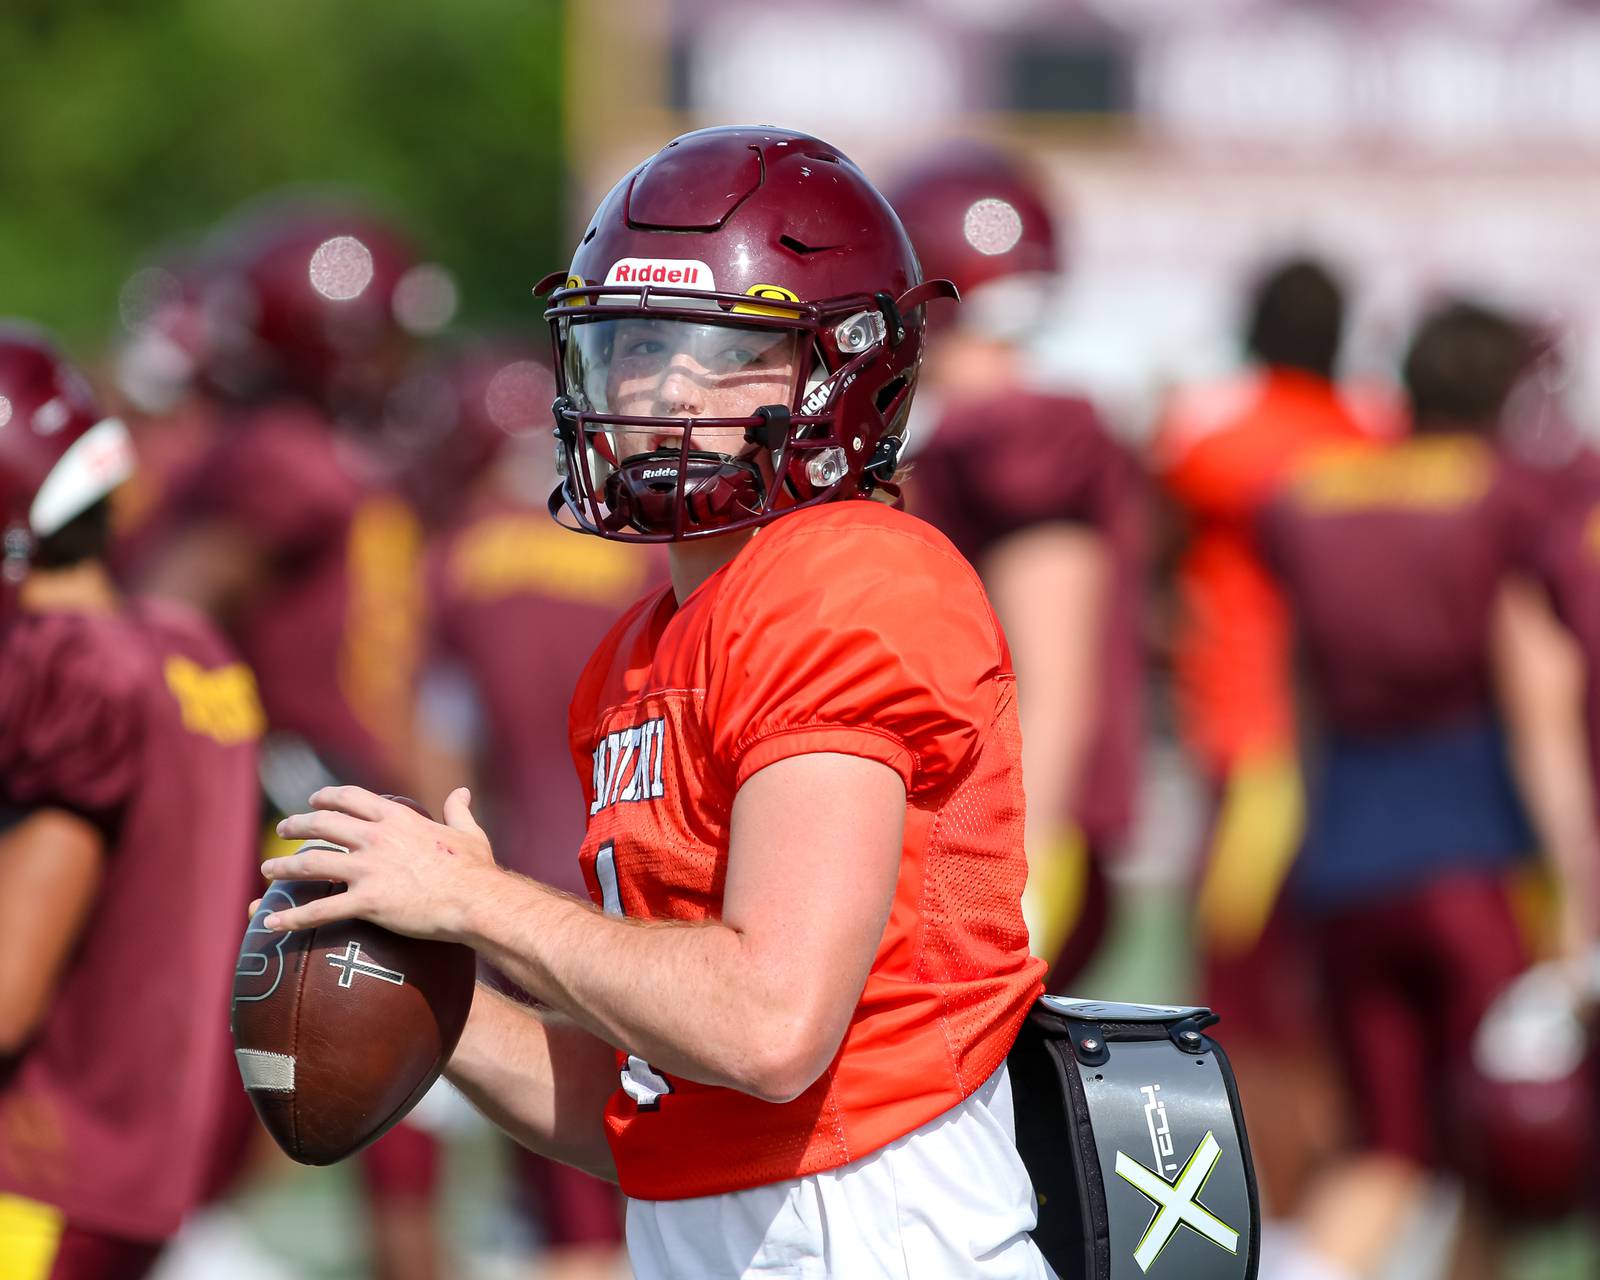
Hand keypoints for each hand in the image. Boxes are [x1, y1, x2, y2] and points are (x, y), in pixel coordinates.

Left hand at [260, 786, 497, 942]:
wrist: (476, 900)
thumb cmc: (475, 870)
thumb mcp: (469, 833)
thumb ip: (459, 810)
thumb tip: (462, 791)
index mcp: (397, 818)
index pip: (351, 798)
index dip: (327, 797)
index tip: (314, 800)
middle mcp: (376, 837)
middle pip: (323, 825)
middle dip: (297, 826)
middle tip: (283, 830)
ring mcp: (368, 869)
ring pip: (312, 864)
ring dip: (284, 866)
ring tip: (267, 870)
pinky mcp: (366, 901)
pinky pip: (320, 910)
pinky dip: (291, 918)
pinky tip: (271, 923)